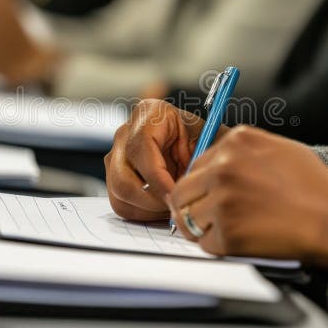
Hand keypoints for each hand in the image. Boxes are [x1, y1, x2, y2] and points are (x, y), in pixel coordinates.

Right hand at [105, 100, 227, 220]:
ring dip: (149, 209)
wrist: (199, 146)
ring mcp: (115, 156)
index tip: (177, 194)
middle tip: (176, 207)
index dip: (158, 178)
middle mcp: (125, 133)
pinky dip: (144, 213)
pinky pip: (121, 204)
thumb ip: (205, 157)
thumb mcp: (213, 140)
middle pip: (122, 177)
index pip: (140, 148)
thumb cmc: (207, 140)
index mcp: (149, 113)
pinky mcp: (114, 177)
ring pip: (120, 194)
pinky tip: (164, 208)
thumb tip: (194, 183)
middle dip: (151, 200)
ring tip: (174, 207)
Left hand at [168, 126, 327, 267]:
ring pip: (188, 218)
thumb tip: (216, 161)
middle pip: (182, 191)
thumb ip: (243, 151)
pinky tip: (239, 241)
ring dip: (201, 227)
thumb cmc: (315, 187)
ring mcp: (223, 200)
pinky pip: (205, 243)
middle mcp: (224, 167)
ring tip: (223, 230)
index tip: (207, 195)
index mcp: (236, 142)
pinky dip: (217, 246)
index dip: (200, 184)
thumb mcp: (278, 148)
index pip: (195, 164)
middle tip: (203, 217)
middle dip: (191, 206)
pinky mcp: (228, 233)